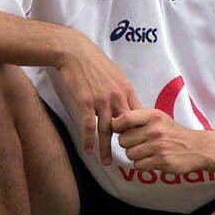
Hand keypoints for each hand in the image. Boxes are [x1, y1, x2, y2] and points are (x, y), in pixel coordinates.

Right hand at [54, 31, 140, 165]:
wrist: (75, 52)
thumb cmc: (94, 62)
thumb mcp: (115, 73)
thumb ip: (122, 90)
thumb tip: (127, 102)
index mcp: (126, 90)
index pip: (137, 116)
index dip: (138, 131)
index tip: (139, 143)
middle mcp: (117, 97)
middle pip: (125, 127)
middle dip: (127, 144)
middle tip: (128, 158)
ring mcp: (101, 100)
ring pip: (106, 130)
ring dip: (106, 148)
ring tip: (107, 162)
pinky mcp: (85, 102)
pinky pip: (89, 126)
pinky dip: (88, 140)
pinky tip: (88, 150)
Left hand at [111, 108, 213, 174]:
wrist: (198, 148)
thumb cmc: (172, 132)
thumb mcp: (158, 118)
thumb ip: (137, 119)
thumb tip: (112, 122)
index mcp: (152, 116)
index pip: (124, 119)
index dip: (117, 126)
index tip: (121, 130)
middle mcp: (155, 130)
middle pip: (123, 140)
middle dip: (128, 144)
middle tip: (139, 144)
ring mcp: (159, 146)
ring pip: (129, 154)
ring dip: (135, 156)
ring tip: (147, 152)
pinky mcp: (162, 161)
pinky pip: (138, 165)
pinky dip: (142, 165)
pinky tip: (152, 160)